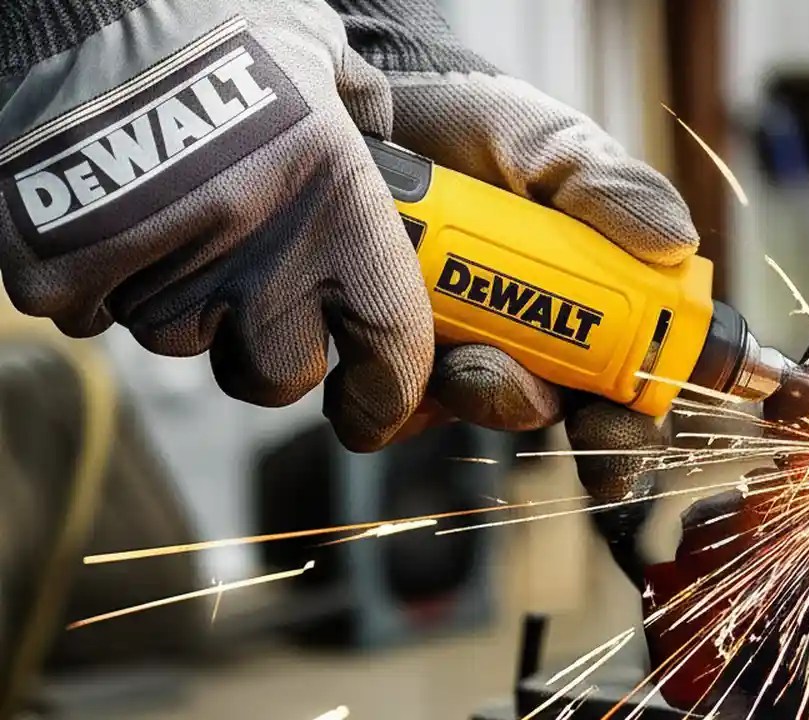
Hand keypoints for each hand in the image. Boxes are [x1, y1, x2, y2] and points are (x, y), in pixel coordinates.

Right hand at [0, 0, 431, 450]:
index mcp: (338, 205)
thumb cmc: (227, 25)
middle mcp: (257, 250)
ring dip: (181, 298)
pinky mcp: (60, 274)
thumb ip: (374, 136)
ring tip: (171, 213)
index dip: (384, 398)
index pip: (388, 349)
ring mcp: (154, 269)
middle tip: (250, 288)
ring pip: (179, 342)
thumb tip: (395, 168)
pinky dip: (98, 277)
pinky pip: (93, 313)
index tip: (371, 408)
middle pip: (277, 376)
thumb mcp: (332, 69)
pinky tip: (109, 211)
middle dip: (269, 349)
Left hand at [347, 2, 700, 505]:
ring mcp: (462, 353)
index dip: (627, 424)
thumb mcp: (549, 143)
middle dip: (526, 405)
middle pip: (548, 416)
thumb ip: (608, 187)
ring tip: (442, 328)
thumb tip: (676, 241)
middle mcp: (535, 339)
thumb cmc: (477, 125)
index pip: (630, 385)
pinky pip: (388, 405)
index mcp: (596, 303)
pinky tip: (379, 331)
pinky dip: (385, 385)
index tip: (608, 425)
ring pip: (473, 410)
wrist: (367, 115)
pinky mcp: (387, 359)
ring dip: (463, 384)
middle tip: (504, 373)